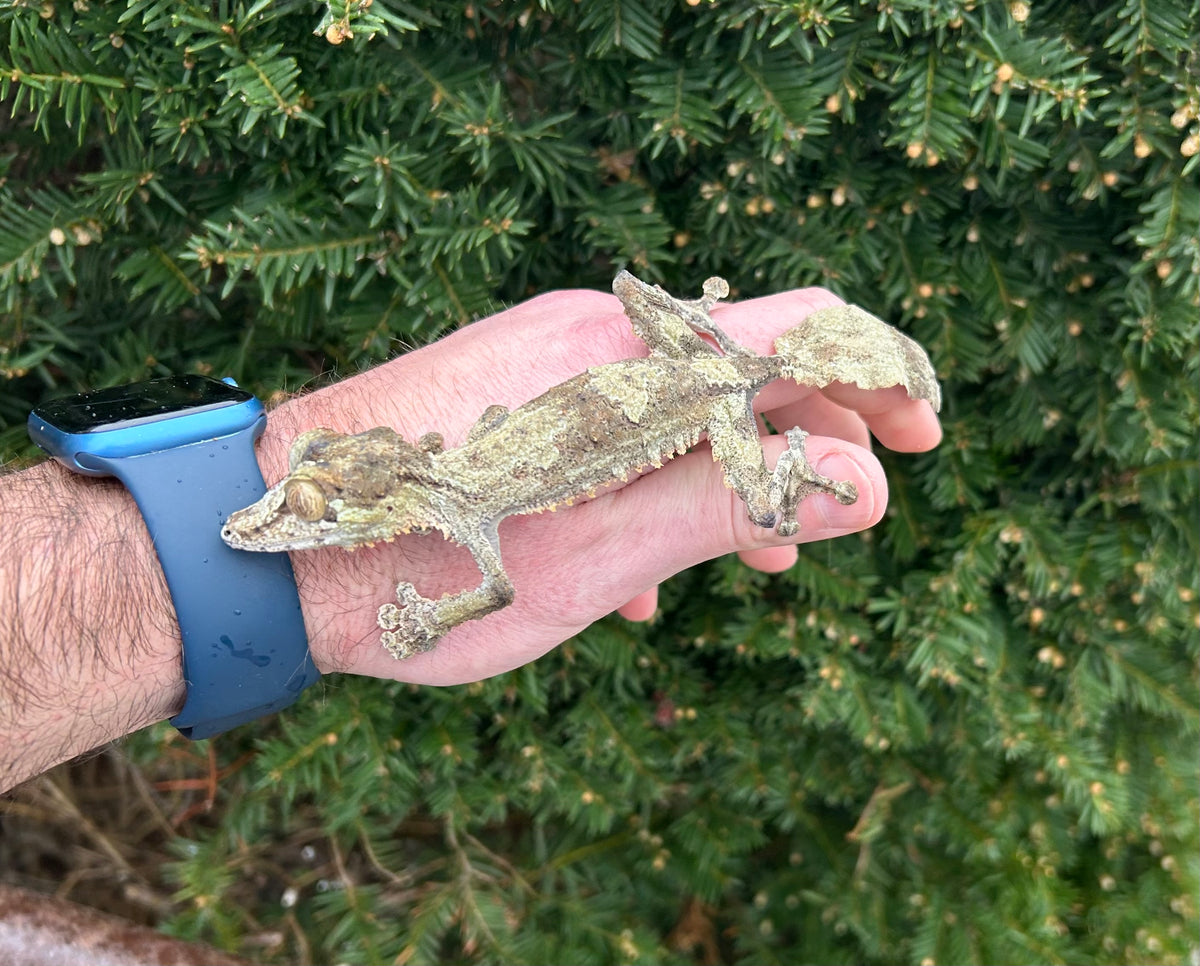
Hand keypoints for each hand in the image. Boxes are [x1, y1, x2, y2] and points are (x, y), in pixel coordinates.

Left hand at [260, 284, 942, 684]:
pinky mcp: (511, 388)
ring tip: (754, 560)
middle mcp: (594, 337)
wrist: (270, 546)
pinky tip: (637, 575)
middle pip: (745, 364)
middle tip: (832, 523)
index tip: (921, 443)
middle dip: (806, 444)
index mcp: (632, 365)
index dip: (880, 383)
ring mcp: (547, 356)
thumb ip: (732, 507)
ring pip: (680, 400)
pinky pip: (615, 419)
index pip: (803, 333)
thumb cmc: (434, 562)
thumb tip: (858, 486)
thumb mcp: (603, 555)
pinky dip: (655, 479)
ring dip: (730, 473)